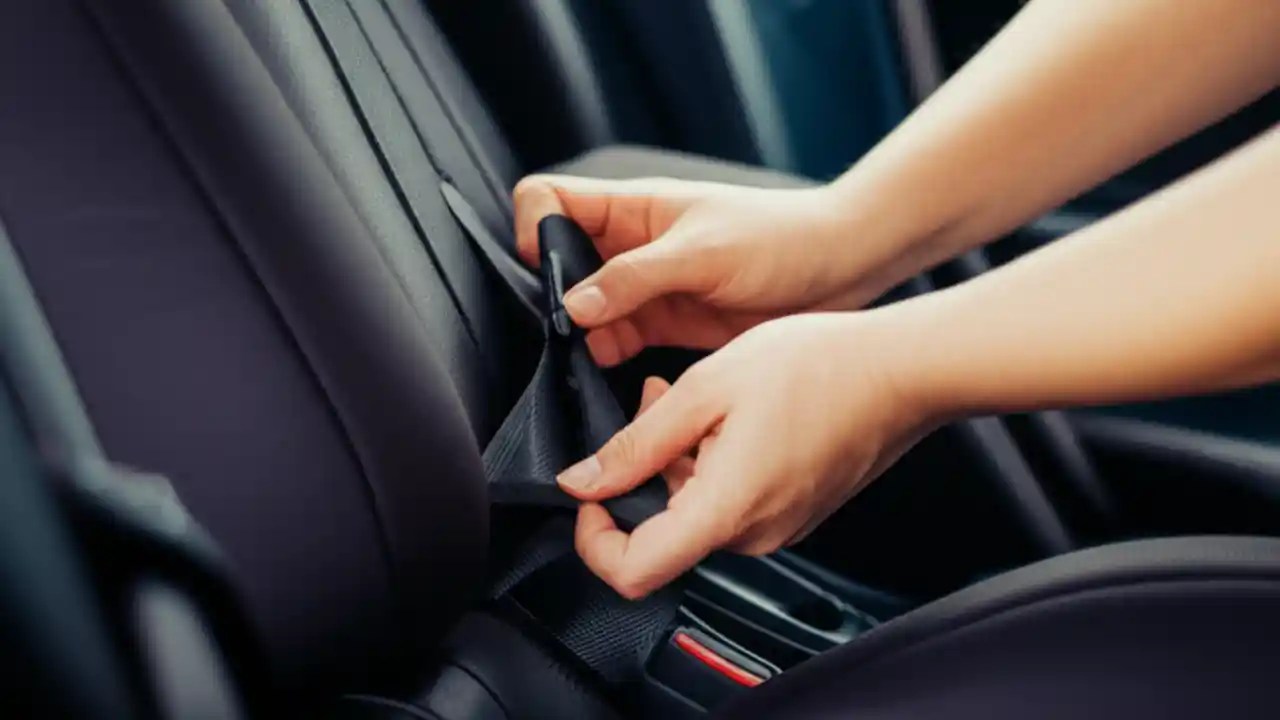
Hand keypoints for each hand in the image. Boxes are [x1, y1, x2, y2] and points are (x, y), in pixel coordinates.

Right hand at [514, 175, 903, 366]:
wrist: (841, 270)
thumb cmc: (779, 239)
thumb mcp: (702, 252)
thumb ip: (634, 278)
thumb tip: (573, 306)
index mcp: (632, 208)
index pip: (549, 200)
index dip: (535, 229)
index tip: (547, 267)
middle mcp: (630, 246)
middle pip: (559, 263)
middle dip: (554, 296)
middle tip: (569, 327)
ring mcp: (646, 288)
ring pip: (584, 311)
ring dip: (580, 336)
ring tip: (593, 357)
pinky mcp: (666, 325)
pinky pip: (616, 343)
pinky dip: (606, 360)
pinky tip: (614, 374)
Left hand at [554, 311, 936, 598]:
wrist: (900, 370)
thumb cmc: (817, 368)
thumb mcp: (703, 389)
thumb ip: (636, 444)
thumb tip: (583, 482)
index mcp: (724, 510)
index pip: (633, 572)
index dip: (594, 540)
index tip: (589, 494)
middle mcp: (752, 534)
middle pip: (662, 535)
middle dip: (639, 473)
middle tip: (650, 405)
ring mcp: (778, 527)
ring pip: (694, 513)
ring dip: (675, 460)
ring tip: (688, 395)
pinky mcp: (794, 511)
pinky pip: (730, 502)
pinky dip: (709, 464)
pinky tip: (724, 413)